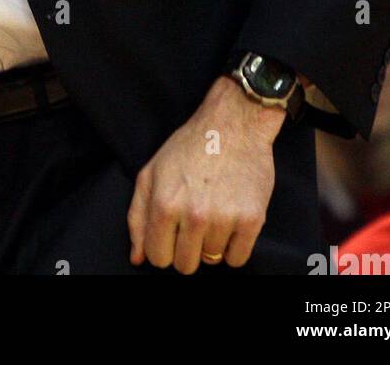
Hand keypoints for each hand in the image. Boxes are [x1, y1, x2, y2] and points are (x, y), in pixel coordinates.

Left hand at [127, 76, 282, 272]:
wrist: (233, 124)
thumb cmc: (189, 146)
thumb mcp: (151, 172)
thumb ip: (138, 216)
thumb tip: (137, 258)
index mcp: (164, 204)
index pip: (158, 258)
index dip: (163, 248)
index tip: (170, 233)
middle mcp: (194, 215)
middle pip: (186, 265)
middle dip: (187, 249)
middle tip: (193, 221)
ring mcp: (224, 218)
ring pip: (212, 261)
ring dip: (211, 243)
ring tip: (213, 211)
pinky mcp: (252, 220)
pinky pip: (238, 259)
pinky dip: (233, 247)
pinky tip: (230, 221)